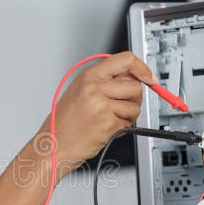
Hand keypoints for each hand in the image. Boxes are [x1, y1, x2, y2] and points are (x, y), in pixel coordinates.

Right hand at [35, 52, 156, 177]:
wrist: (54, 144)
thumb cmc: (65, 121)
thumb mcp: (80, 91)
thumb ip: (105, 81)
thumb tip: (134, 77)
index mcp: (88, 76)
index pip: (125, 60)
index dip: (142, 68)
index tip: (149, 77)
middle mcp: (94, 88)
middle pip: (135, 86)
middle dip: (134, 99)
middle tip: (122, 106)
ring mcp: (101, 106)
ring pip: (135, 107)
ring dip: (127, 116)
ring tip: (108, 120)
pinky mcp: (107, 124)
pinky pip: (128, 124)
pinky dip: (121, 129)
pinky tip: (104, 129)